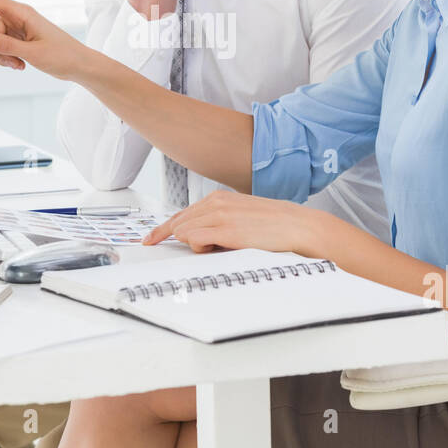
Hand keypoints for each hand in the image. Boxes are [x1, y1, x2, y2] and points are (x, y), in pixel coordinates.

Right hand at [0, 0, 89, 81]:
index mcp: (21, 12)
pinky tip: (20, 65)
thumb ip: (7, 46)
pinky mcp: (17, 38)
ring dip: (0, 56)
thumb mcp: (33, 53)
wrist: (78, 65)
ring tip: (19, 64)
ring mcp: (16, 28)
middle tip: (14, 61)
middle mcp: (16, 17)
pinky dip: (5, 58)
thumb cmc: (62, 55)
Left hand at [142, 191, 329, 257]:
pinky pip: (194, 239)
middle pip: (176, 223)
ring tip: (216, 248)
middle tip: (154, 246)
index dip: (162, 229)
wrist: (298, 227)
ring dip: (192, 244)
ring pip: (183, 231)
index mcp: (218, 198)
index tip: (149, 239)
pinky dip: (198, 247)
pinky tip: (215, 248)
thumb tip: (199, 237)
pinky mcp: (226, 230)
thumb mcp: (241, 217)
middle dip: (166, 238)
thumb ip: (219, 222)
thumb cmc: (273, 226)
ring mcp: (220, 215)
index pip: (181, 214)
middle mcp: (216, 203)